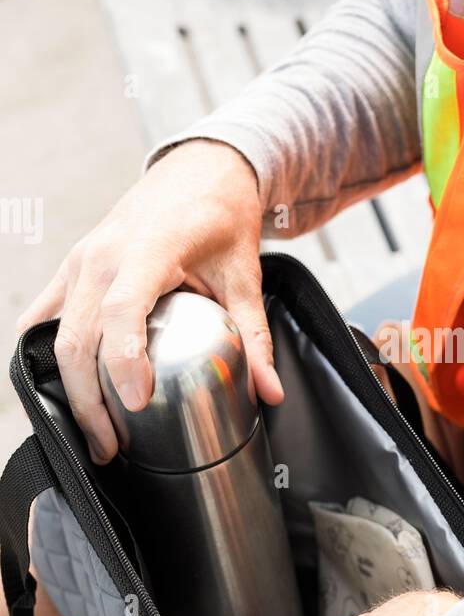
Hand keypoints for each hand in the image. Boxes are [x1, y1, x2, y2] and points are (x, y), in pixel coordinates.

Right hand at [16, 141, 283, 464]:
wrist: (198, 169)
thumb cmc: (222, 215)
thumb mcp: (247, 274)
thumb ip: (255, 336)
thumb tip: (269, 393)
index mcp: (148, 249)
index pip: (121, 309)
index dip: (123, 360)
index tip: (138, 402)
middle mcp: (102, 255)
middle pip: (76, 338)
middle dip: (89, 401)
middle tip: (113, 447)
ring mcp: (80, 260)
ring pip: (52, 334)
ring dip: (67, 388)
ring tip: (94, 433)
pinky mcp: (71, 267)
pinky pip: (41, 318)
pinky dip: (46, 357)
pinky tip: (67, 394)